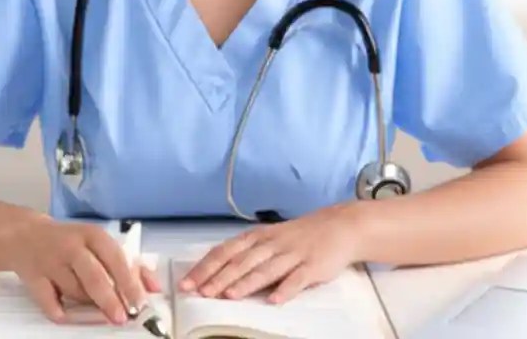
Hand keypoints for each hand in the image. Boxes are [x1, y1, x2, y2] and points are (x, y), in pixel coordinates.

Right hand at [0, 214, 161, 324]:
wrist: (25, 234)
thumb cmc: (71, 241)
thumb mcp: (100, 243)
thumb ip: (130, 264)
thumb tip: (154, 288)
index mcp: (93, 235)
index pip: (115, 259)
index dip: (129, 283)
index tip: (139, 303)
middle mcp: (72, 247)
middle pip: (94, 277)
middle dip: (110, 300)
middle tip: (121, 317)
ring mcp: (51, 262)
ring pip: (74, 291)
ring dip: (88, 305)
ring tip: (97, 308)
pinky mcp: (34, 278)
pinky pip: (48, 301)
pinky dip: (58, 311)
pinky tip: (67, 315)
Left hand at [179, 203, 366, 303]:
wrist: (340, 226)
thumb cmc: (299, 235)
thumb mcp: (269, 237)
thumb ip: (246, 253)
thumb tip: (215, 272)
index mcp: (258, 237)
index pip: (225, 251)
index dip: (205, 267)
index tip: (187, 282)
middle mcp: (272, 244)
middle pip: (242, 261)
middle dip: (220, 277)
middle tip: (202, 292)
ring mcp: (293, 254)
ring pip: (266, 269)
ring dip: (247, 283)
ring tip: (229, 296)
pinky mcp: (313, 266)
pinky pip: (298, 278)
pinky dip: (285, 289)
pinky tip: (274, 300)